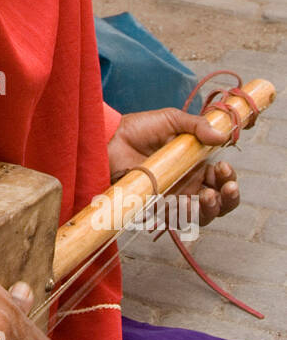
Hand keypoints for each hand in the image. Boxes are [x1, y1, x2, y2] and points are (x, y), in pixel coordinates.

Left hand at [107, 108, 239, 226]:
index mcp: (195, 164)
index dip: (228, 177)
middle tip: (227, 188)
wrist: (110, 139)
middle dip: (229, 198)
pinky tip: (186, 204)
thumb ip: (196, 125)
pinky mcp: (156, 206)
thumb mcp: (171, 120)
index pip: (220, 178)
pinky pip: (175, 219)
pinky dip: (185, 215)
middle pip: (219, 201)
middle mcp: (188, 183)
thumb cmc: (138, 128)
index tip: (223, 167)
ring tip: (209, 196)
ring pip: (202, 215)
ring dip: (213, 209)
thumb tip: (222, 134)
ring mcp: (173, 197)